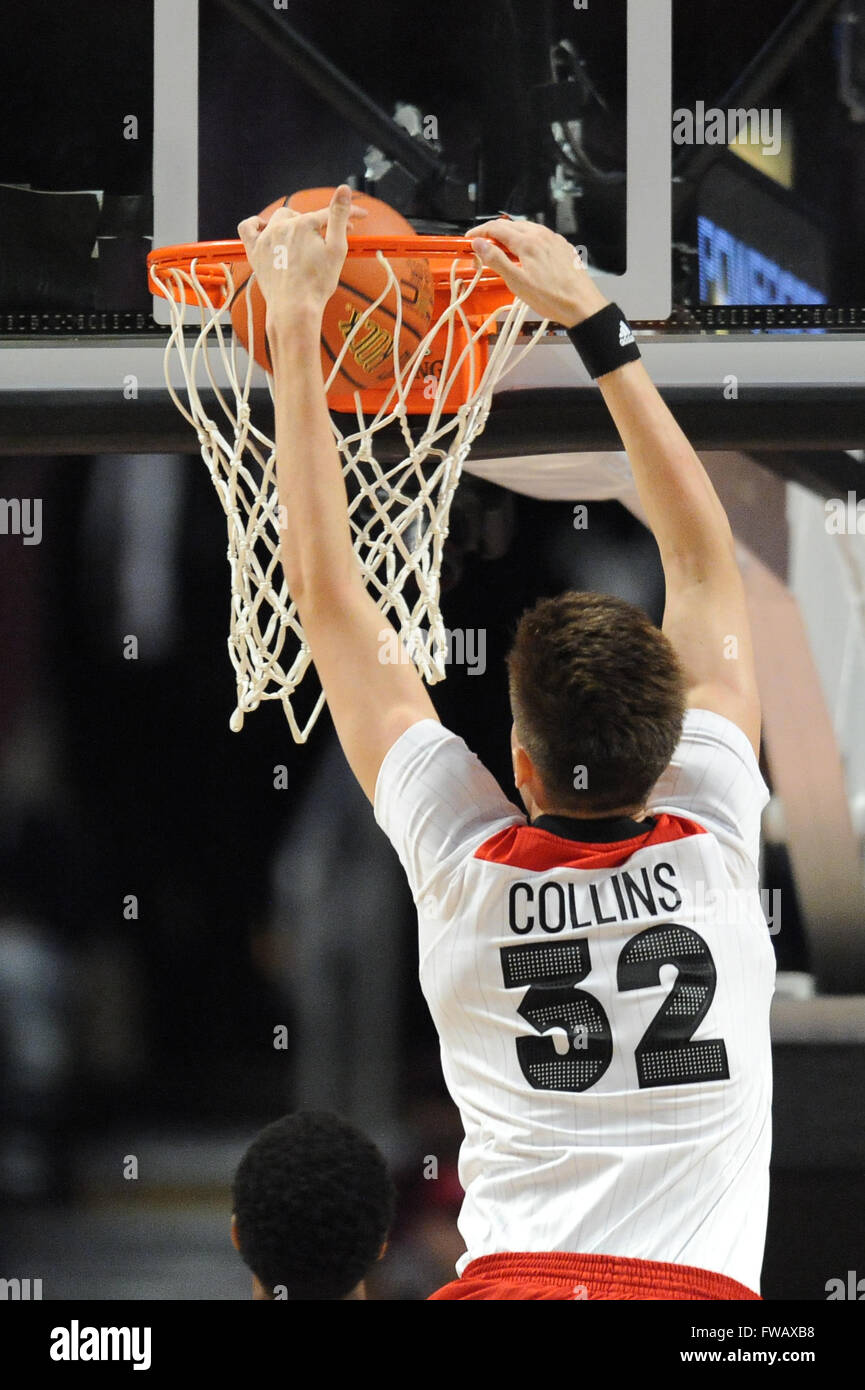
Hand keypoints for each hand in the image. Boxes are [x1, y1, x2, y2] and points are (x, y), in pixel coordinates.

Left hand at [237, 185, 367, 328]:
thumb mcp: (336, 249)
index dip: (348, 215)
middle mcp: (282, 226)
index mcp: (304, 224)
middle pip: (303, 216)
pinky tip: (264, 228)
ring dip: (292, 222)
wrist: (294, 308)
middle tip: (329, 238)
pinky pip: (248, 228)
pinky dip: (255, 224)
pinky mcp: (255, 251)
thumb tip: (343, 189)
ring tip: (302, 236)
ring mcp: (266, 238)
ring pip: (279, 218)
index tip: (359, 218)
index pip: (328, 214)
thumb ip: (338, 216)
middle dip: (317, 223)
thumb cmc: (316, 284)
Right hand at [466, 218, 608, 327]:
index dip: (480, 232)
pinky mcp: (562, 246)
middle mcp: (541, 234)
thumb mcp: (517, 282)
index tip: (469, 239)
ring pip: (526, 229)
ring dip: (509, 235)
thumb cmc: (550, 298)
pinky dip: (525, 239)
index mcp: (527, 241)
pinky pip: (539, 236)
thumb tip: (479, 243)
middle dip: (493, 232)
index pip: (497, 228)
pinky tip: (524, 254)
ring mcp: (553, 239)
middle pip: (511, 225)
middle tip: (482, 246)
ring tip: (501, 250)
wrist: (582, 304)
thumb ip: (496, 260)